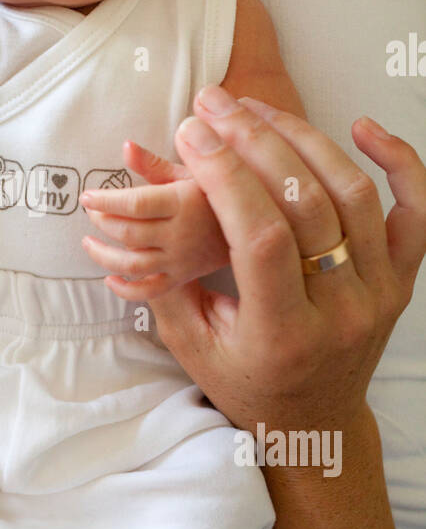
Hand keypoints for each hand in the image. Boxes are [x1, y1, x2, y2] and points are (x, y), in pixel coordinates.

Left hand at [79, 141, 228, 295]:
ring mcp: (180, 260)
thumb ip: (154, 164)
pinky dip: (126, 290)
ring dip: (103, 256)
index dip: (105, 201)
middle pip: (129, 233)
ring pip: (133, 265)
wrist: (255, 225)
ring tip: (88, 242)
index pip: (135, 205)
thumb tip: (125, 147)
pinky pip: (150, 291)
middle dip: (102, 222)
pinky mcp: (182, 277)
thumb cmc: (217, 191)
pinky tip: (109, 279)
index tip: (86, 196)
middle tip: (91, 211)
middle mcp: (180, 235)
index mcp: (182, 203)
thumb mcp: (190, 171)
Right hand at [138, 85, 425, 436]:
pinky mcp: (401, 280)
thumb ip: (166, 280)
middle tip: (212, 105)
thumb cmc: (246, 383)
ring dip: (302, 139)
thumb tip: (131, 207)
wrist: (314, 422)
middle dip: (252, 142)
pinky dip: (399, 163)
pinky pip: (417, 211)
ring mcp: (380, 293)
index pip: (262, 237)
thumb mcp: (191, 346)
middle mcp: (341, 312)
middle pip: (306, 204)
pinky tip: (362, 127)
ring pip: (353, 195)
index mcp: (283, 335)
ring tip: (256, 109)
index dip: (226, 177)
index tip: (192, 136)